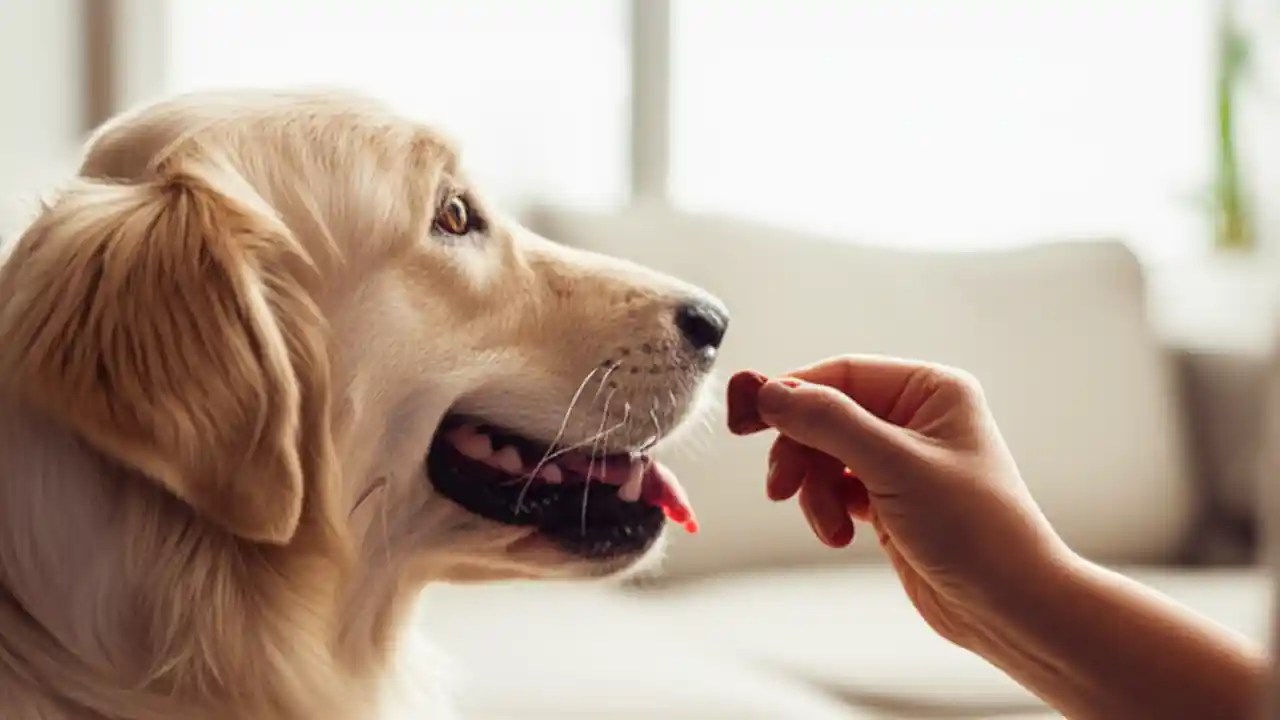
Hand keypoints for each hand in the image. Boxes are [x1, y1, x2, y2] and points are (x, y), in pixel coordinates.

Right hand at [754, 355, 1071, 646]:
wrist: (1010, 606)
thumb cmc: (973, 528)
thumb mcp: (893, 465)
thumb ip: (827, 422)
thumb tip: (768, 391)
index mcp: (929, 390)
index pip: (840, 374)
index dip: (789, 394)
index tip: (743, 418)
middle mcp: (916, 418)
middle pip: (825, 416)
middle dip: (800, 453)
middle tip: (779, 488)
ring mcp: (902, 460)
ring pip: (824, 456)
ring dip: (814, 492)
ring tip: (829, 527)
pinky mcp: (891, 500)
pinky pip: (836, 489)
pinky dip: (828, 510)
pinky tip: (841, 535)